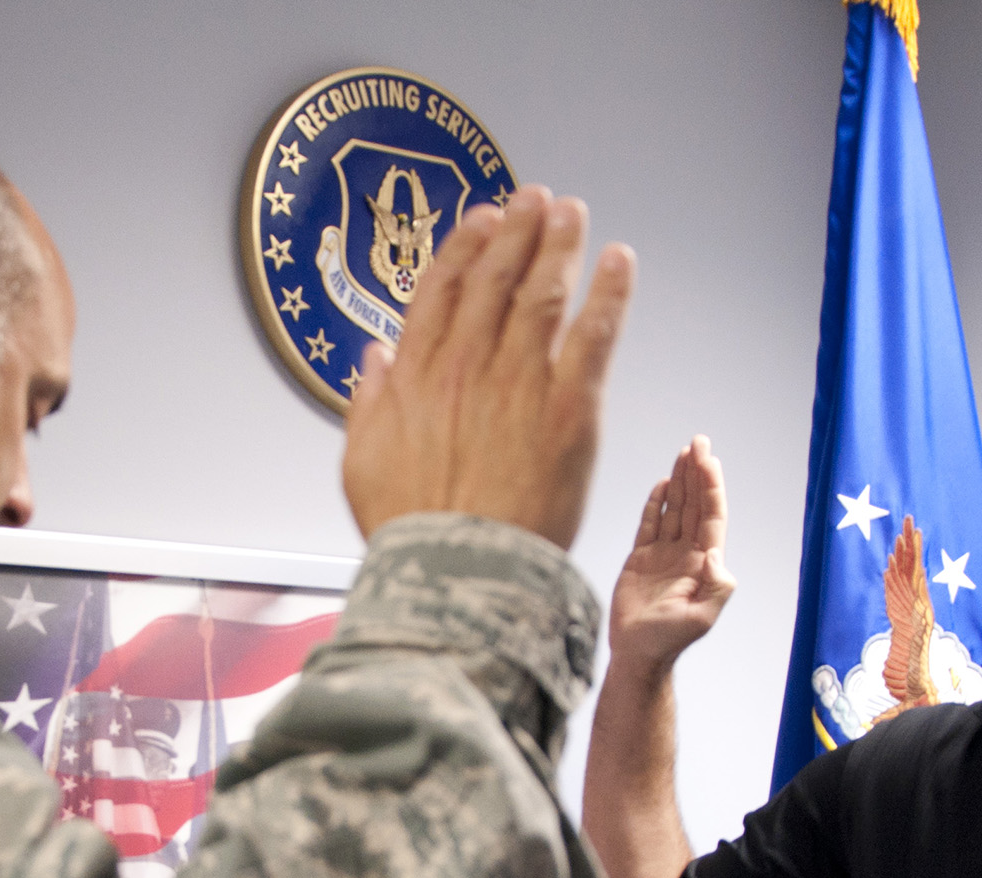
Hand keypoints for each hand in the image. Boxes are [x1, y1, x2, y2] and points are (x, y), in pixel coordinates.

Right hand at [342, 186, 634, 549]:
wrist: (459, 573)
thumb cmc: (413, 530)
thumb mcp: (361, 463)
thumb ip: (367, 402)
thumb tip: (374, 357)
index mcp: (417, 375)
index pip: (442, 289)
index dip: (465, 245)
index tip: (482, 219)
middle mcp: (468, 365)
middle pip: (496, 278)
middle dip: (518, 230)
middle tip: (536, 200)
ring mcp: (519, 382)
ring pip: (543, 294)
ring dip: (561, 246)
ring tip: (572, 215)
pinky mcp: (570, 409)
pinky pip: (594, 336)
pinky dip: (610, 293)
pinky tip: (619, 261)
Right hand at [608, 436, 733, 673]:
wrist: (638, 653)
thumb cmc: (670, 640)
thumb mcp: (702, 617)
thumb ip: (715, 586)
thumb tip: (713, 552)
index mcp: (703, 563)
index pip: (709, 515)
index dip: (710, 486)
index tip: (707, 459)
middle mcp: (686, 553)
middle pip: (694, 505)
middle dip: (697, 473)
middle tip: (697, 441)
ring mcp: (663, 555)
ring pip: (674, 509)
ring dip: (680, 481)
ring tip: (684, 453)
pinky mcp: (641, 559)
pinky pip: (650, 523)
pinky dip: (657, 502)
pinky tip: (663, 484)